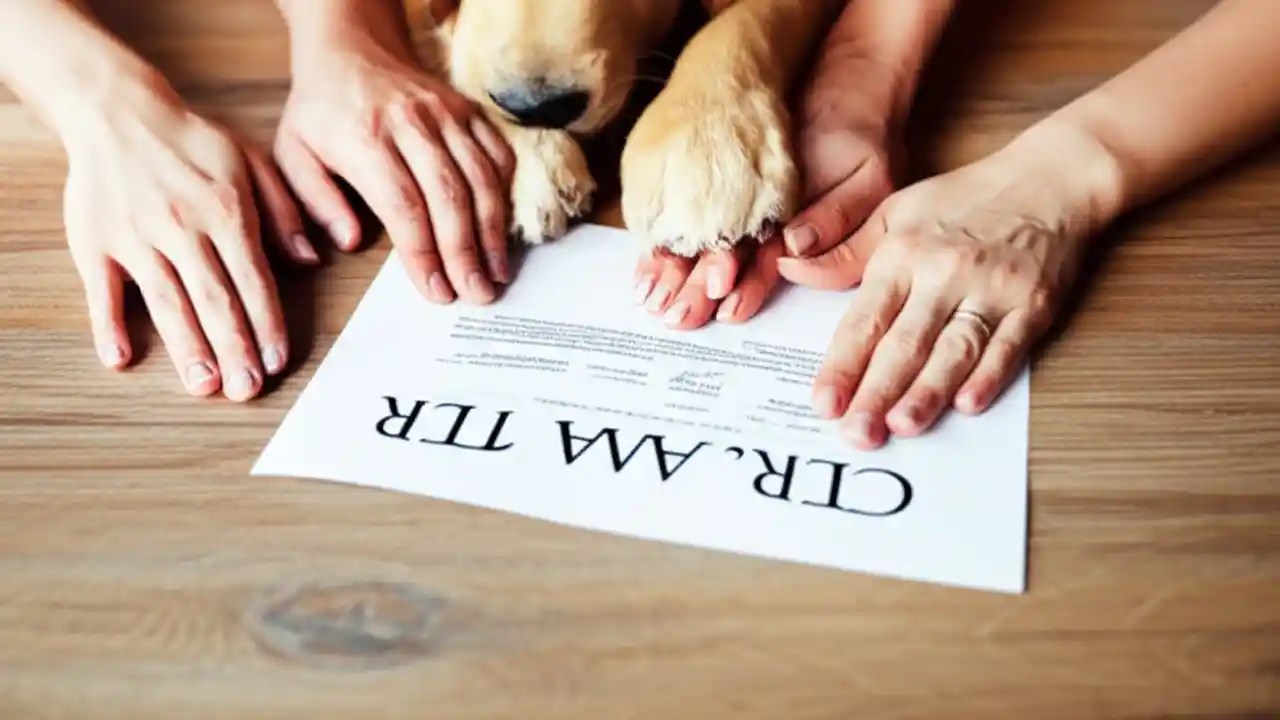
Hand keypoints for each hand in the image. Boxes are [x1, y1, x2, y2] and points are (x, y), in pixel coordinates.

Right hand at [62, 73, 312, 400]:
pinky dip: (107, 324)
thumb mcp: (253, 162)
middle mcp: (182, 228)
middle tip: (248, 390)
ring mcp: (136, 237)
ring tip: (205, 385)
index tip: (278, 362)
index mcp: (226, 211)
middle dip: (234, 348)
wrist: (118, 112)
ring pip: (166, 301)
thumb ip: (285, 213)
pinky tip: (120, 358)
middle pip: (212, 299)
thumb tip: (311, 260)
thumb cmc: (194, 142)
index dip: (267, 324)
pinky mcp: (96, 242)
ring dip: (186, 347)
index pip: (253, 279)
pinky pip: (103, 290)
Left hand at [275, 24, 514, 304]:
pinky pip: (498, 155)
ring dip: (493, 231)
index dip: (424, 254)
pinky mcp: (469, 110)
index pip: (404, 206)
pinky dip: (505, 195)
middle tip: (479, 294)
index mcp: (365, 139)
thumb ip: (314, 202)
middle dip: (466, 252)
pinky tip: (502, 230)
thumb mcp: (292, 153)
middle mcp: (412, 125)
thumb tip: (350, 243)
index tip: (437, 291)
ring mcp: (447, 115)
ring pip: (481, 179)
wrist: (351, 48)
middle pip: (449, 196)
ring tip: (497, 273)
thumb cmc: (322, 111)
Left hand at [628, 50, 906, 329]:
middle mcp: (768, 237)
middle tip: (675, 313)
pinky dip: (667, 242)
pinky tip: (644, 266)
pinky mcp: (732, 198)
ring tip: (652, 297)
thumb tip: (795, 246)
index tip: (721, 303)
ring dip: (678, 275)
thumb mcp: (863, 178)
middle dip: (700, 292)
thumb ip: (834, 217)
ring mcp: (747, 217)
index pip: (766, 270)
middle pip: (731, 269)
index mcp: (800, 242)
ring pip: (707, 251)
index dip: (744, 290)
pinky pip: (694, 222)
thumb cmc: (855, 140)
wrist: (845, 93)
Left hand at [780, 120, 1124, 448]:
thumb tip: (790, 266)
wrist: (1050, 179)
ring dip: (928, 391)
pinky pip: (1009, 345)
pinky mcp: (1034, 303)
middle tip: (857, 434)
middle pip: (905, 342)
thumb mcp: (894, 213)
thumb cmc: (965, 201)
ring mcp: (991, 289)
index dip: (843, 364)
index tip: (825, 403)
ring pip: (953, 349)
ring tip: (902, 426)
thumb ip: (843, 252)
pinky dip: (989, 375)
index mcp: (903, 254)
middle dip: (877, 391)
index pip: (865, 320)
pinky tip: (968, 404)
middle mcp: (944, 273)